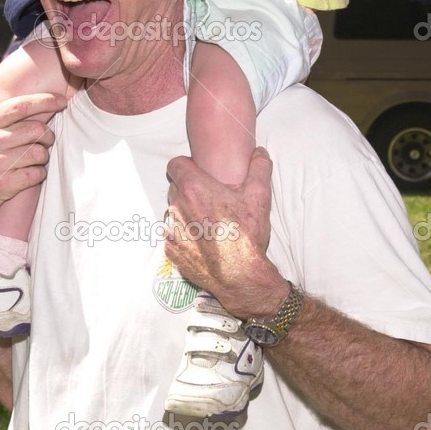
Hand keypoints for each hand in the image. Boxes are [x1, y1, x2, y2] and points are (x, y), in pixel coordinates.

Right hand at [0, 93, 65, 248]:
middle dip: (48, 136)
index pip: (19, 105)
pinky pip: (37, 174)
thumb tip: (34, 107)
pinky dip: (39, 175)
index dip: (44, 100)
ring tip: (35, 162)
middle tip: (47, 142)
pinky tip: (31, 177)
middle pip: (36, 129)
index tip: (61, 100)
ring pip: (39, 152)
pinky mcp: (3, 184)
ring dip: (43, 158)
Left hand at [164, 147, 287, 318]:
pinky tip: (204, 240)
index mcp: (193, 188)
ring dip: (186, 212)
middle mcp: (176, 206)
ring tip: (208, 221)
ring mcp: (171, 230)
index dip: (186, 165)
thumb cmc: (247, 236)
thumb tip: (259, 152)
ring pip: (173, 211)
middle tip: (210, 197)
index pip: (174, 164)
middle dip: (188, 189)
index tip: (199, 172)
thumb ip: (259, 168)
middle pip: (174, 187)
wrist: (240, 277)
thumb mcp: (259, 197)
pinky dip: (185, 234)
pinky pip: (173, 234)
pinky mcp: (171, 249)